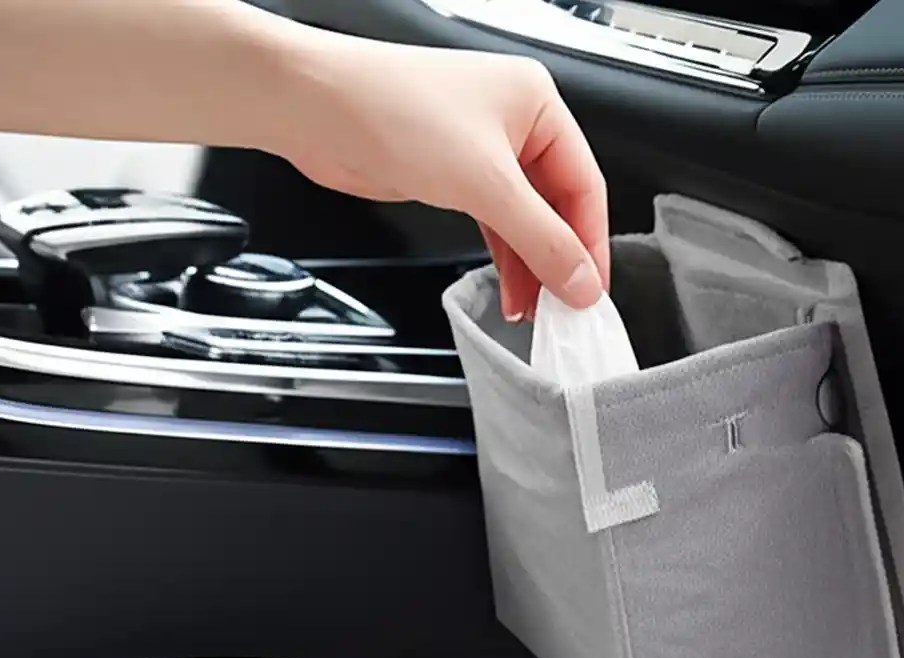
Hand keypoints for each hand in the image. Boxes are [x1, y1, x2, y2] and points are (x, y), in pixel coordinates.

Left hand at [269, 32, 608, 318]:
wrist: (313, 108)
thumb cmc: (390, 109)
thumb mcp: (483, 183)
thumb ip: (540, 238)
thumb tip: (581, 279)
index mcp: (537, 103)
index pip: (584, 184)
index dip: (590, 242)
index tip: (590, 290)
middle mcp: (513, 123)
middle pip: (555, 204)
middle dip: (558, 258)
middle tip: (566, 307)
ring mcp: (481, 149)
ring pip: (523, 218)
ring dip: (529, 265)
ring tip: (536, 309)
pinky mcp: (451, 174)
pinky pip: (493, 222)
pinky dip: (502, 256)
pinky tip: (509, 288)